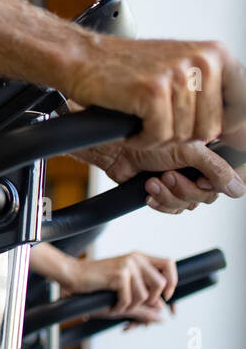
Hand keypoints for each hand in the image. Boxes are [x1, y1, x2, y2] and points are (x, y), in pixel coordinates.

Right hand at [60, 251, 175, 318]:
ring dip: (132, 307)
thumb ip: (145, 300)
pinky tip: (112, 306)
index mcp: (139, 258)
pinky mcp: (118, 275)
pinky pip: (129, 300)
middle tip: (136, 305)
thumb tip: (163, 312)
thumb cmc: (97, 284)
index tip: (167, 298)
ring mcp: (127, 266)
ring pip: (145, 295)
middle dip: (151, 300)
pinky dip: (120, 308)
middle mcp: (135, 258)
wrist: (72, 276)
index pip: (169, 264)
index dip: (172, 282)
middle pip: (160, 283)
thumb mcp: (124, 291)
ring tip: (119, 305)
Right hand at [64, 35, 245, 147]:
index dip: (228, 129)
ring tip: (142, 120)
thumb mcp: (182, 71)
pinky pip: (159, 136)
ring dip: (159, 137)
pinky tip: (131, 126)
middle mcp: (202, 61)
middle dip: (183, 134)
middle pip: (211, 127)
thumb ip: (213, 96)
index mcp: (216, 55)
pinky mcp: (153, 92)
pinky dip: (142, 139)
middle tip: (159, 121)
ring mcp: (178, 75)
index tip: (213, 136)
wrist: (82, 58)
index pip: (242, 106)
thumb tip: (241, 133)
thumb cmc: (127, 69)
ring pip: (184, 135)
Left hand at [89, 139, 244, 212]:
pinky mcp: (166, 191)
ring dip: (170, 196)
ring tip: (153, 181)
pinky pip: (173, 208)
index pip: (231, 177)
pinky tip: (148, 190)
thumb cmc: (147, 140)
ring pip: (190, 204)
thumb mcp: (187, 150)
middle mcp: (199, 168)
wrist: (115, 150)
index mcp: (211, 153)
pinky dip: (160, 202)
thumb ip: (215, 168)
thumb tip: (238, 189)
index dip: (218, 184)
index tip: (201, 180)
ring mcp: (183, 180)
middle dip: (186, 190)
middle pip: (209, 195)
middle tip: (168, 176)